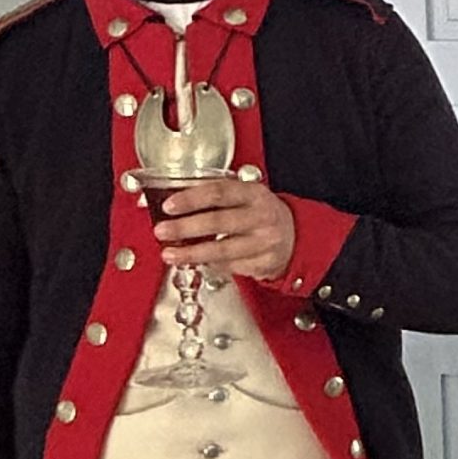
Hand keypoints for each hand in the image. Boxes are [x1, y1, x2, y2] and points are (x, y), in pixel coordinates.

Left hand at [154, 177, 295, 280]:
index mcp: (254, 194)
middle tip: (163, 231)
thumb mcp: (245, 196)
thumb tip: (174, 205)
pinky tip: (197, 261)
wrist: (295, 236)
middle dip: (185, 228)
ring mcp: (264, 242)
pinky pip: (231, 266)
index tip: (170, 205)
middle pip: (219, 222)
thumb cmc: (260, 213)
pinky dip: (210, 264)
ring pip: (222, 250)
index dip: (192, 199)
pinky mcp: (264, 263)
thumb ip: (215, 196)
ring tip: (171, 254)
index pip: (219, 192)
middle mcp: (261, 217)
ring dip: (192, 254)